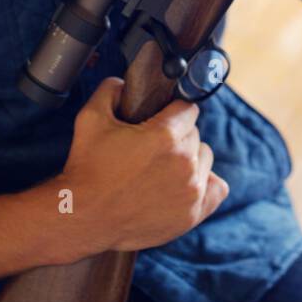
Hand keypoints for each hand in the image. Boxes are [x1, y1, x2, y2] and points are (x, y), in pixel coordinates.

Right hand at [48, 77, 229, 259]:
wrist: (83, 217)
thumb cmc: (87, 169)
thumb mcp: (91, 119)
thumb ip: (111, 90)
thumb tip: (124, 84)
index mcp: (166, 136)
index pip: (187, 109)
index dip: (172, 111)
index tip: (159, 120)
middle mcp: (184, 162)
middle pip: (195, 134)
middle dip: (177, 136)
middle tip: (152, 147)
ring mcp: (191, 190)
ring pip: (205, 159)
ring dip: (190, 159)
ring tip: (164, 167)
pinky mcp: (192, 214)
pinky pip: (218, 189)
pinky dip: (205, 184)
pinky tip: (185, 184)